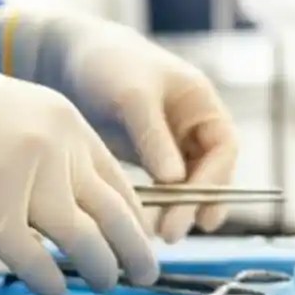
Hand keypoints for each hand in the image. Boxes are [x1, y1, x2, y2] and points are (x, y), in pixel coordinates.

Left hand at [0, 10, 238, 242]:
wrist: (71, 58)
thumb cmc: (108, 65)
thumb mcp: (132, 97)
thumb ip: (154, 137)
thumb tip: (175, 181)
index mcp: (201, 103)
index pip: (223, 149)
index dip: (216, 183)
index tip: (199, 212)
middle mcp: (193, 126)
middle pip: (209, 174)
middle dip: (195, 205)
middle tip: (172, 234)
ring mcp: (172, 144)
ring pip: (186, 186)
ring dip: (176, 211)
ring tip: (155, 235)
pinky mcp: (148, 158)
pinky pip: (161, 188)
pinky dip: (155, 206)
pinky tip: (139, 224)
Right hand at [0, 47, 157, 294]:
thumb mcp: (15, 112)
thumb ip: (52, 148)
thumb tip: (78, 197)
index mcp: (67, 125)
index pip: (120, 182)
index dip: (136, 219)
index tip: (143, 241)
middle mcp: (56, 152)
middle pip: (116, 216)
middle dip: (137, 252)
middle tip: (147, 276)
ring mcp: (25, 185)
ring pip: (86, 243)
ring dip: (102, 271)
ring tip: (105, 284)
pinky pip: (38, 263)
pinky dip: (52, 283)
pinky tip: (52, 290)